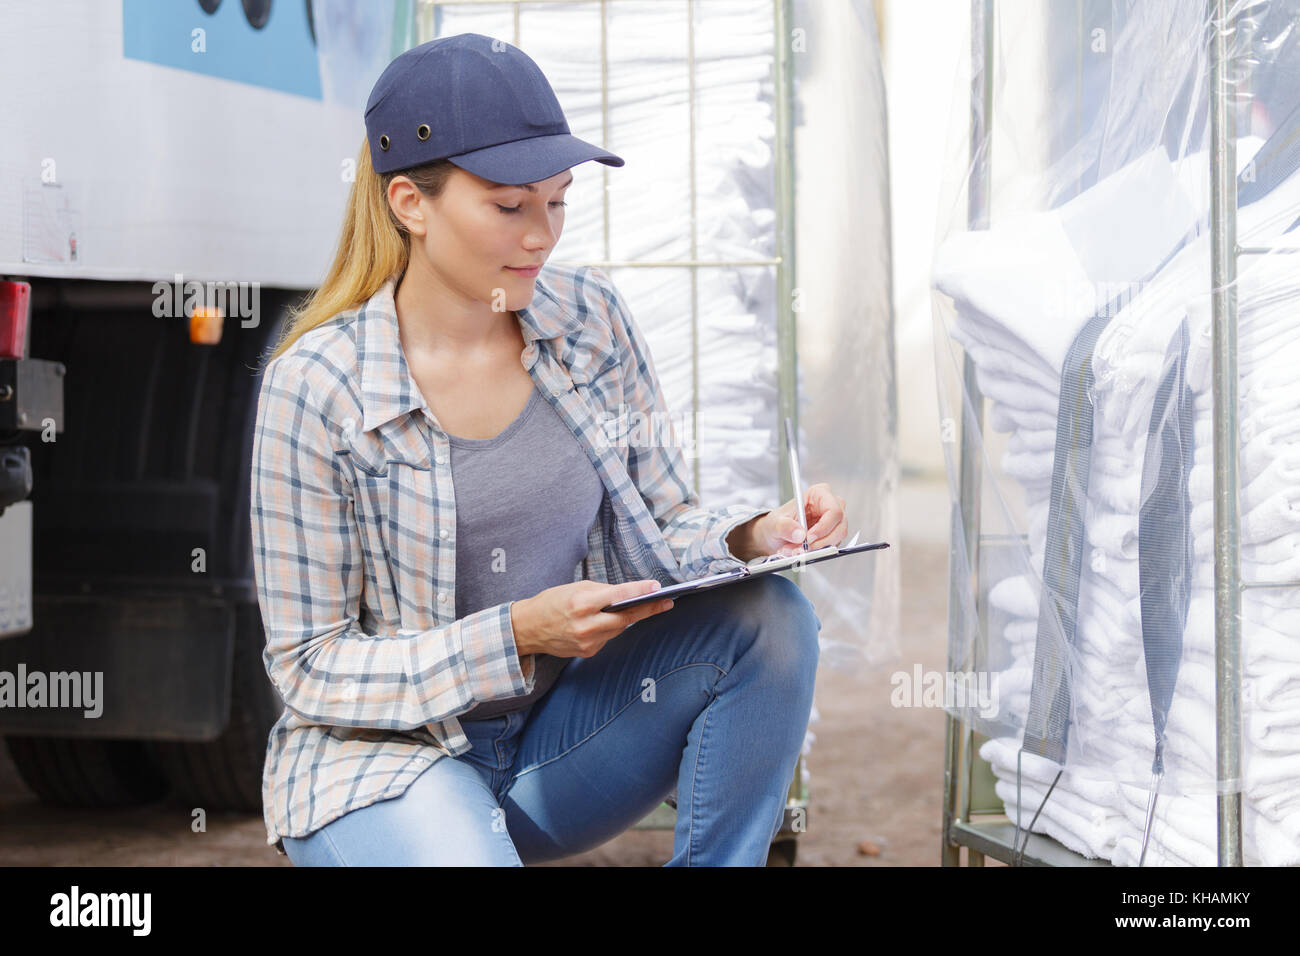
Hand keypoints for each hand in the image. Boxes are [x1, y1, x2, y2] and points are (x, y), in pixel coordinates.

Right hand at [510, 580, 674, 658]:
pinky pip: (608, 638)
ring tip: (644, 607)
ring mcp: (587, 642)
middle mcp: (585, 625)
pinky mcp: (587, 652)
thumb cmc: (551, 602)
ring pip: (618, 629)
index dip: (639, 591)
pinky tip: (609, 621)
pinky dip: (611, 628)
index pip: (617, 596)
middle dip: (647, 610)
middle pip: (625, 618)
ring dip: (628, 618)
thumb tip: (628, 594)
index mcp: (581, 603)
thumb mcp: (575, 588)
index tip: (656, 588)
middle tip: (666, 603)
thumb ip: (602, 592)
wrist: (528, 628)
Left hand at [750, 482, 847, 556]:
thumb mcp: (775, 523)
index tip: (809, 538)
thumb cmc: (778, 522)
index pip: (833, 510)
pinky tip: (800, 550)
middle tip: (802, 549)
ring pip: (835, 540)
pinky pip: (830, 547)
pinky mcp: (831, 536)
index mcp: (819, 494)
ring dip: (815, 549)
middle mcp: (830, 506)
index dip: (823, 527)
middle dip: (819, 542)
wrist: (775, 534)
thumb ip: (785, 527)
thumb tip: (799, 534)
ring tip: (795, 550)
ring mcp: (833, 523)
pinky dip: (815, 552)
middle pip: (839, 528)